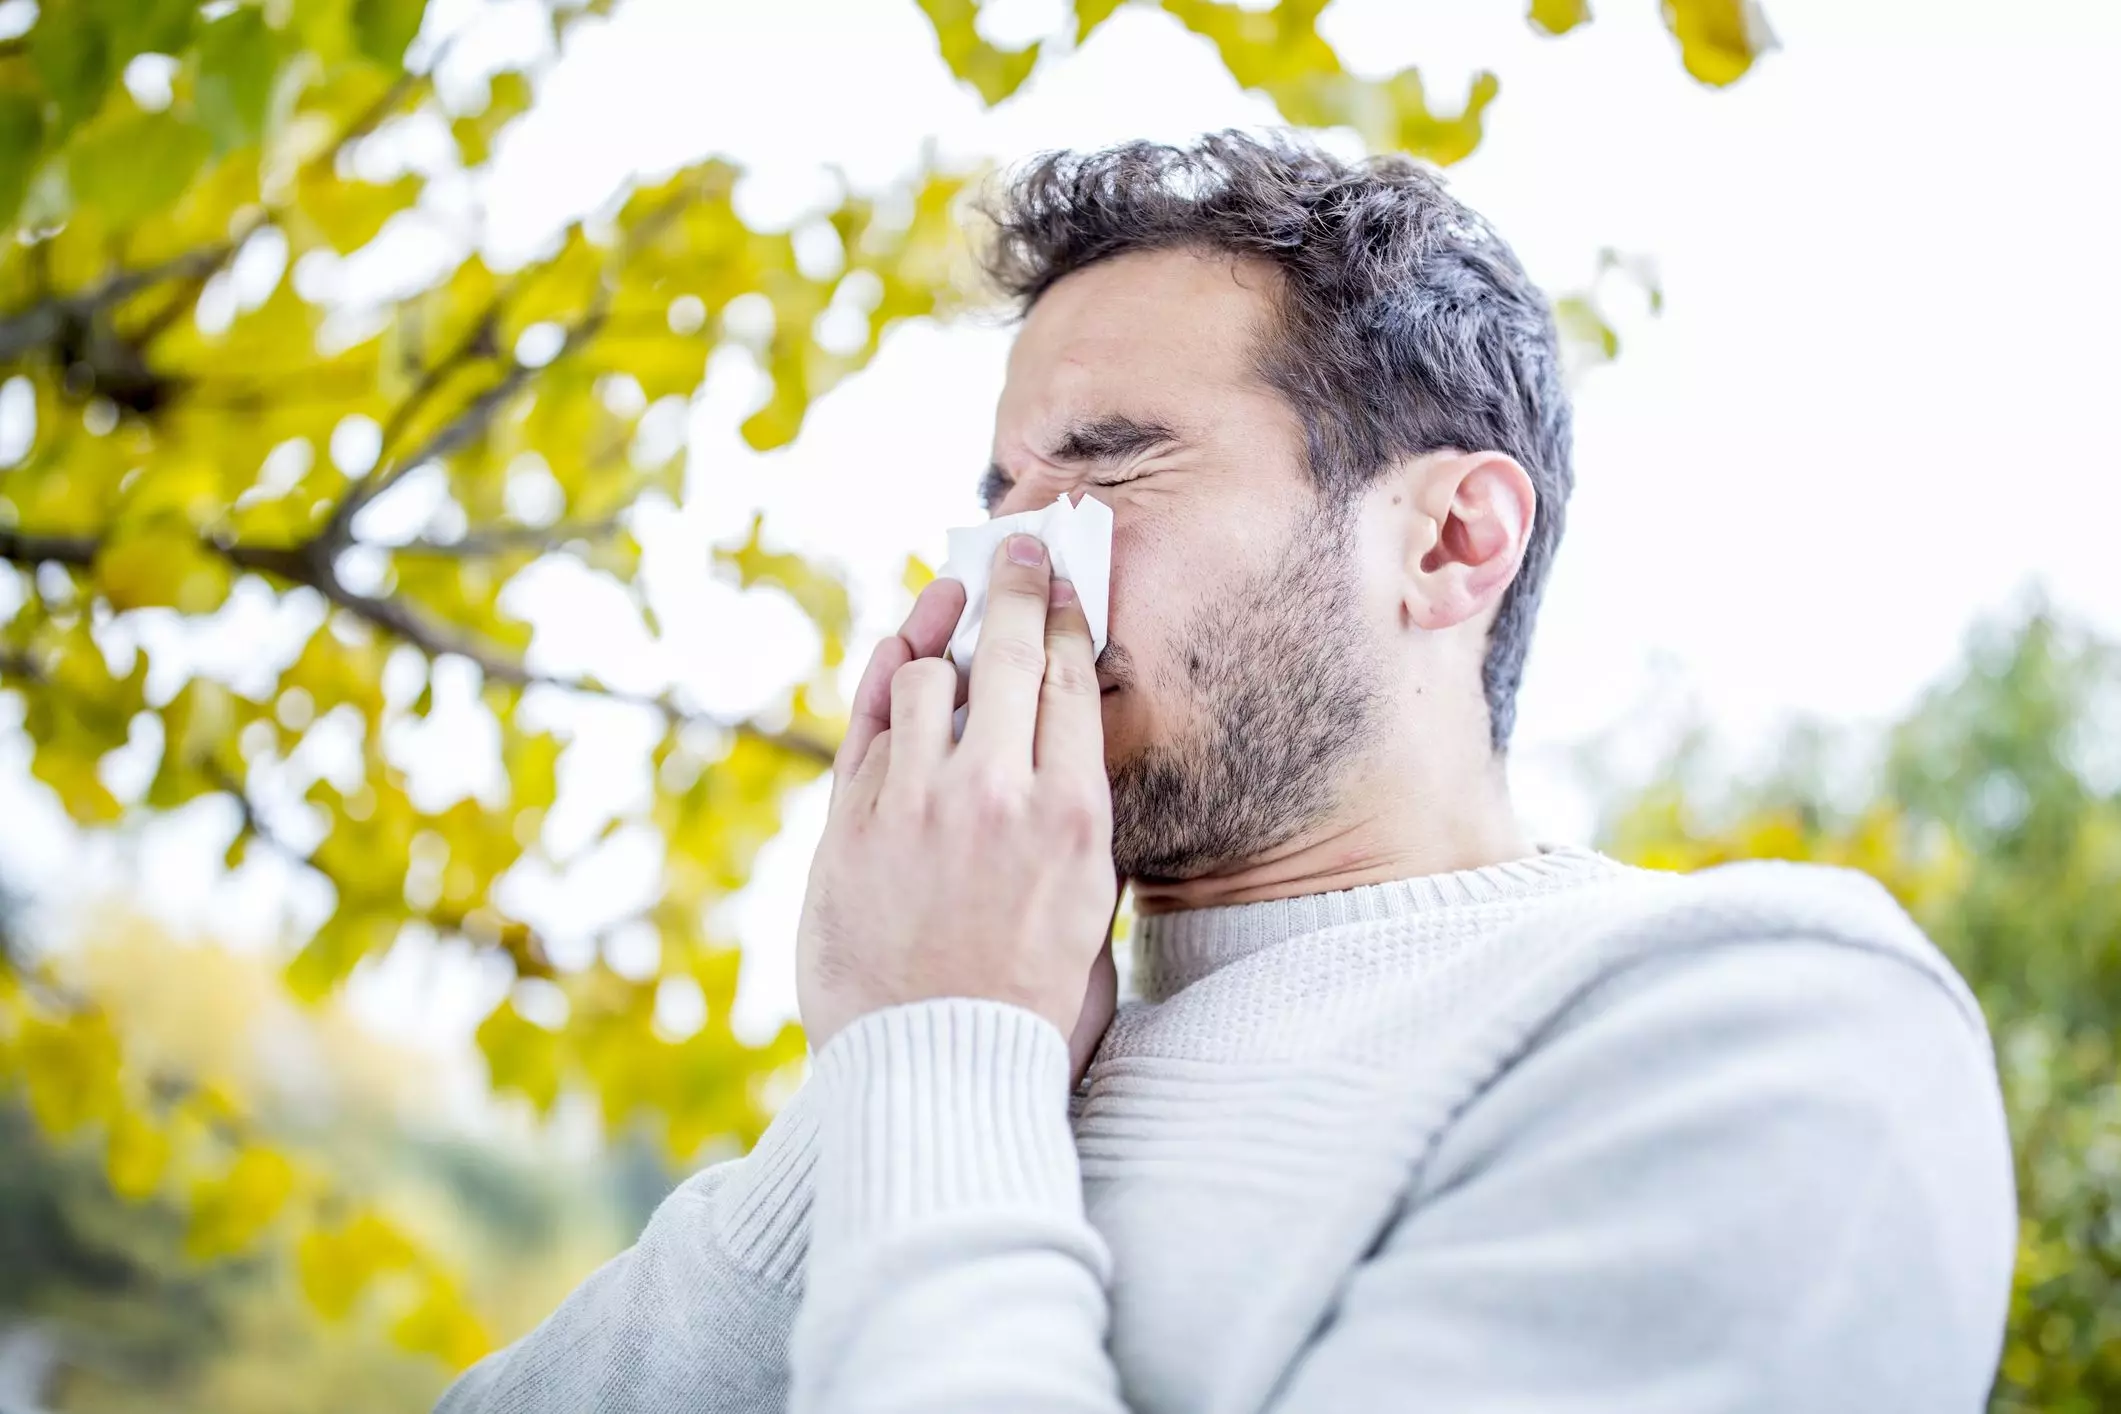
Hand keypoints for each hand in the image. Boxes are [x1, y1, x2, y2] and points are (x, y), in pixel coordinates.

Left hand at [797, 534, 1117, 1072]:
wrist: (940, 1071)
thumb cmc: (1034, 1008)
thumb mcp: (1094, 913)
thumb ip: (1081, 828)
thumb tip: (1066, 756)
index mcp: (1074, 816)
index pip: (1070, 676)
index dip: (1065, 614)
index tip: (1063, 582)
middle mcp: (997, 793)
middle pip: (1004, 650)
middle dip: (1014, 585)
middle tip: (1018, 548)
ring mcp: (915, 805)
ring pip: (924, 677)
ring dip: (940, 646)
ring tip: (950, 623)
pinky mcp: (850, 825)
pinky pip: (867, 726)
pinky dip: (885, 684)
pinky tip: (900, 656)